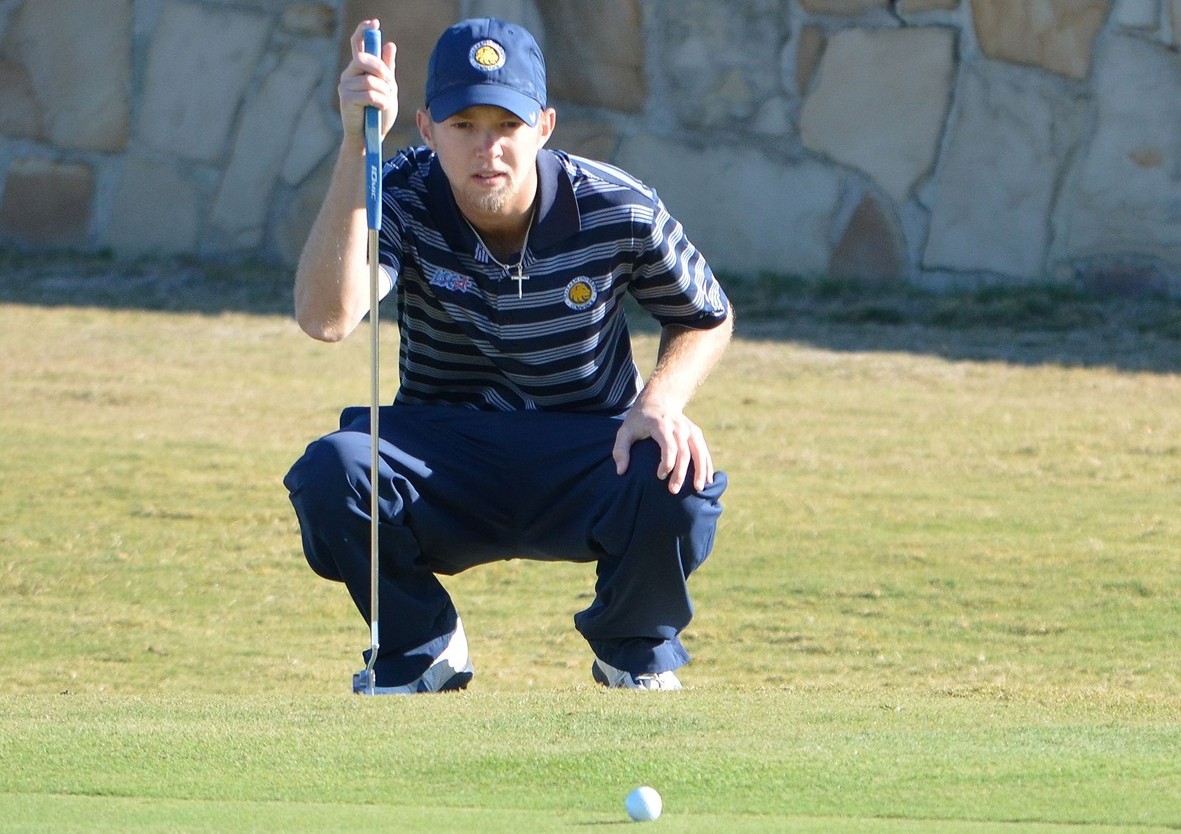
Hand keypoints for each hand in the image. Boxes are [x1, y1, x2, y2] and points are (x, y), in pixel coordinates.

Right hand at [339, 19, 397, 149]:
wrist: (370, 138)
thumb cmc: (378, 114)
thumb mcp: (388, 89)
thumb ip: (387, 69)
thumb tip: (389, 45)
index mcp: (358, 69)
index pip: (357, 44)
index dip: (363, 31)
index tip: (374, 22)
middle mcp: (349, 74)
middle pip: (365, 59)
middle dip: (382, 71)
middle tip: (390, 84)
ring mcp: (345, 86)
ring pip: (371, 80)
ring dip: (384, 92)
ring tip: (384, 104)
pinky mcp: (346, 99)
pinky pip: (369, 94)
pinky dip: (380, 102)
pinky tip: (379, 109)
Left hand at [612, 398, 714, 493]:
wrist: (659, 399)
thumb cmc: (639, 419)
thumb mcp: (625, 430)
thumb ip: (620, 450)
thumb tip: (621, 472)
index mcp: (661, 425)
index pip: (669, 446)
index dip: (666, 463)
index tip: (659, 476)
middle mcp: (678, 426)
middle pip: (684, 451)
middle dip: (680, 473)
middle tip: (673, 490)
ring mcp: (689, 429)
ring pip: (699, 451)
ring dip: (700, 471)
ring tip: (698, 489)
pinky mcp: (696, 432)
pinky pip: (704, 450)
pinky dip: (707, 465)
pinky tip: (708, 480)